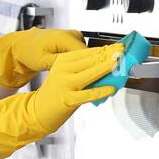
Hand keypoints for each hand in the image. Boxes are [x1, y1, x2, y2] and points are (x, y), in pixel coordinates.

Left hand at [0, 27, 86, 88]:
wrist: (21, 45)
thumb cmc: (28, 51)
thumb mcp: (43, 61)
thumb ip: (60, 63)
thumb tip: (74, 68)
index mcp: (64, 37)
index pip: (86, 52)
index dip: (91, 65)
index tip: (91, 76)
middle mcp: (69, 34)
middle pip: (88, 51)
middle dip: (88, 64)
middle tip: (84, 78)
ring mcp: (71, 36)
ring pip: (86, 52)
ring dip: (83, 62)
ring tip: (77, 74)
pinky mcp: (70, 41)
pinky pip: (80, 51)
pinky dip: (79, 59)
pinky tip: (74, 69)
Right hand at [0, 43, 124, 158]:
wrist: (36, 112)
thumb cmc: (55, 94)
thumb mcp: (66, 76)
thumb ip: (84, 70)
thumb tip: (107, 65)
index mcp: (63, 61)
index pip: (88, 52)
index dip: (105, 49)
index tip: (117, 47)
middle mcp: (64, 70)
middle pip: (90, 59)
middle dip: (109, 55)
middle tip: (123, 51)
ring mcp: (65, 84)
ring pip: (90, 73)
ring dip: (106, 67)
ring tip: (119, 64)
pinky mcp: (67, 99)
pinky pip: (88, 94)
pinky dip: (101, 91)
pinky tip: (111, 88)